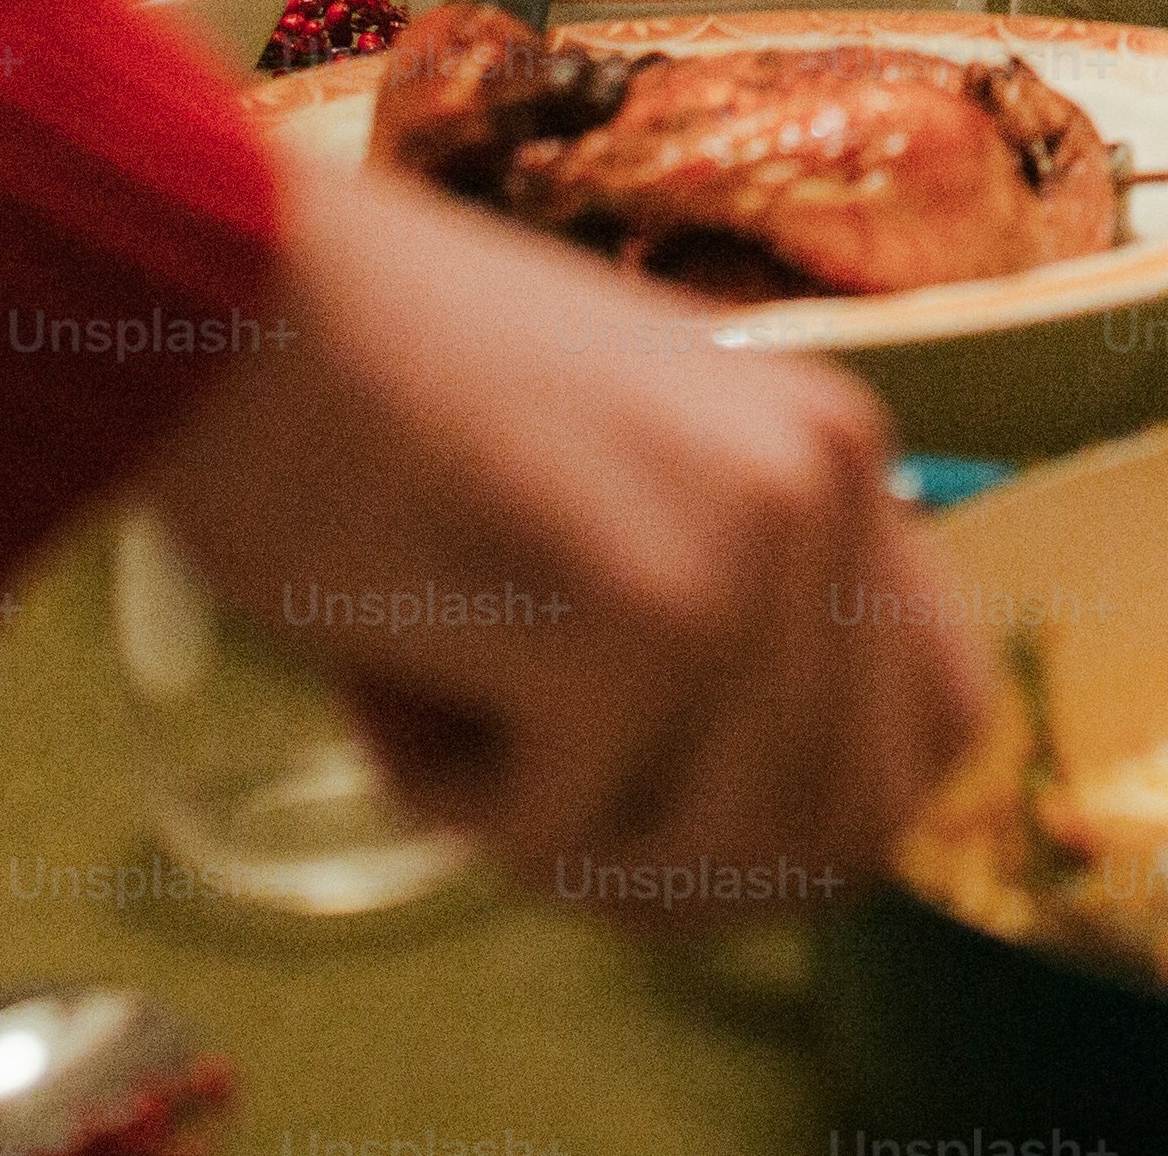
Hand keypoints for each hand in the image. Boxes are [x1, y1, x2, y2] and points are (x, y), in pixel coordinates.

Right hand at [136, 156, 989, 921]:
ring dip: (550, 832)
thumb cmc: (372, 395)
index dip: (820, 829)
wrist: (224, 292)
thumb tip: (767, 832)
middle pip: (841, 833)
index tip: (674, 837)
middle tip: (526, 804)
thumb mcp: (613, 474)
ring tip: (443, 684)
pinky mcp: (638, 625)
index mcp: (833, 450)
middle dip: (678, 874)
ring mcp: (746, 552)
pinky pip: (553, 838)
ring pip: (705, 858)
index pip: (942, 722)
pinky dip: (440, 794)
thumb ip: (716, 593)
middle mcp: (824, 487)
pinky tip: (381, 657)